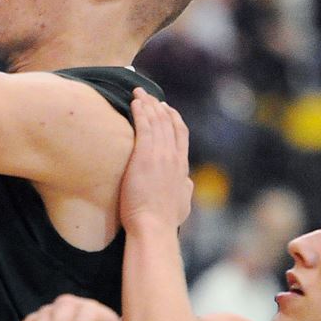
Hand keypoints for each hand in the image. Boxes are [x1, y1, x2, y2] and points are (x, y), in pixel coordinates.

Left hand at [119, 88, 192, 233]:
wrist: (153, 226)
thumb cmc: (164, 221)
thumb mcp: (183, 203)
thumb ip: (185, 189)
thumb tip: (186, 182)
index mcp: (182, 167)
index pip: (181, 135)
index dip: (174, 118)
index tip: (166, 108)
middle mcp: (174, 157)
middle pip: (168, 123)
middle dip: (158, 106)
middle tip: (148, 95)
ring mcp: (160, 155)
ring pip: (156, 122)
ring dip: (147, 104)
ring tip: (138, 93)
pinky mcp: (145, 156)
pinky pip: (144, 127)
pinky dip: (140, 112)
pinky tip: (134, 103)